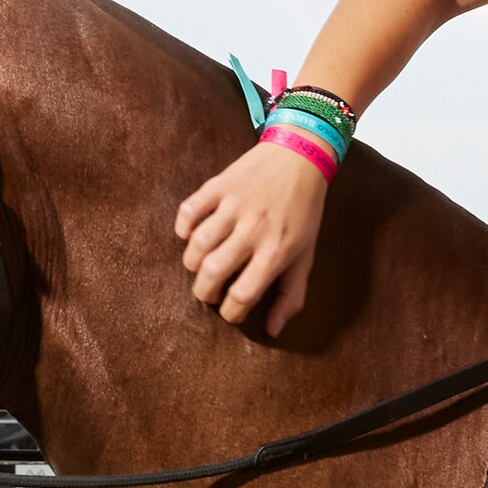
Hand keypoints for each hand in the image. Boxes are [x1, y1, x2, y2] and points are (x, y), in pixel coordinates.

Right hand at [175, 140, 328, 334]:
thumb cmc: (304, 212)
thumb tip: (271, 330)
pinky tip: (191, 235)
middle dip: (205, 293)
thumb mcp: (305, 256)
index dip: (230, 313)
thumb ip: (291, 296)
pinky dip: (183, 228)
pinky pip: (187, 212)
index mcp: (276, 252)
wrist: (301, 157)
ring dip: (192, 263)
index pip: (241, 296)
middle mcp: (253, 230)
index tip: (231, 310)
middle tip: (210, 292)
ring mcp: (234, 206)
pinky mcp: (219, 186)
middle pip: (212, 274)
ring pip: (196, 246)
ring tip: (202, 265)